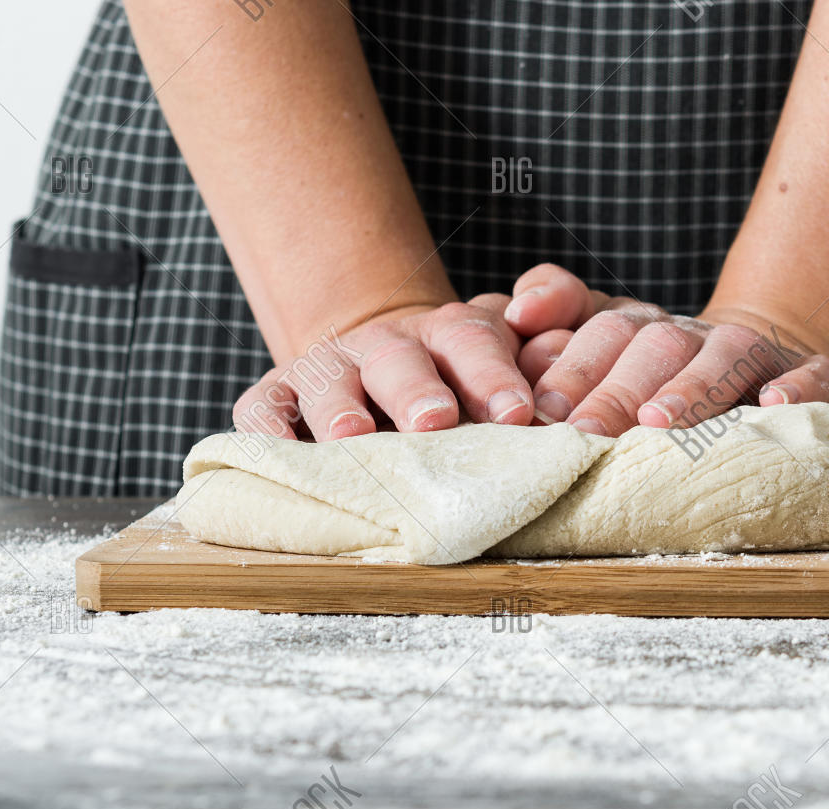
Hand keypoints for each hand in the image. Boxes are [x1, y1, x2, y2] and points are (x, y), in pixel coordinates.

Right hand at [233, 295, 543, 439]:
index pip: (472, 343)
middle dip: (417, 389)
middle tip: (435, 421)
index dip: (493, 376)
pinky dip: (265, 429)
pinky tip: (277, 454)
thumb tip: (566, 373)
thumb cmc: (457, 384)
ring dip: (340, 406)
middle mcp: (385, 345)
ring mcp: (327, 368)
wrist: (379, 362)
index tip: (518, 413)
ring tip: (353, 437)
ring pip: (327, 380)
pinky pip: (262, 408)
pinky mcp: (278, 395)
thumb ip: (535, 362)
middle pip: (399, 360)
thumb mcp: (500, 362)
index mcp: (448, 334)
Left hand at [502, 263, 828, 435]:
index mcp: (644, 333)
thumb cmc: (670, 397)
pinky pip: (818, 374)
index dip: (570, 366)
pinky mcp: (820, 380)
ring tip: (660, 423)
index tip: (538, 409)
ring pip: (729, 355)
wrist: (771, 386)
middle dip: (616, 389)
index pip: (603, 332)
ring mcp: (760, 356)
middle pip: (656, 344)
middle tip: (583, 432)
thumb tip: (517, 310)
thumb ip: (560, 329)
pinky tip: (775, 405)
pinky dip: (801, 387)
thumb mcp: (606, 367)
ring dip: (693, 388)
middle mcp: (699, 336)